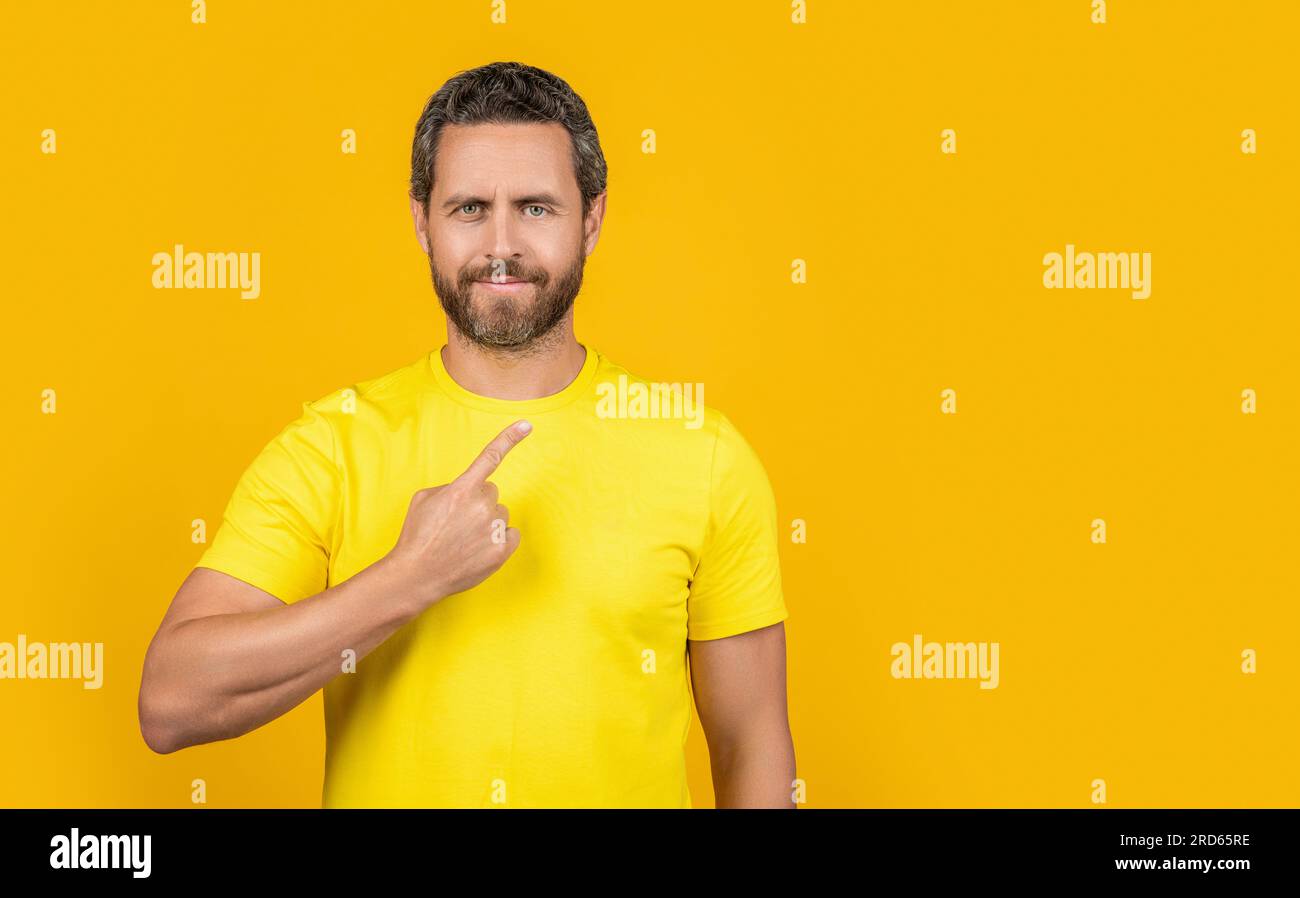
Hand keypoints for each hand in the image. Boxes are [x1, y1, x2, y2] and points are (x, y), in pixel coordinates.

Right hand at [383, 420, 531, 609]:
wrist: (417, 574)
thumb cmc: (418, 535)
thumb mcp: (424, 498)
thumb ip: (451, 486)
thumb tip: (467, 489)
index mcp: (462, 489)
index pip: (490, 458)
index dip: (510, 438)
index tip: (527, 425)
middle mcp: (482, 506)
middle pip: (491, 492)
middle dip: (478, 501)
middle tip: (457, 521)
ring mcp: (494, 529)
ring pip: (500, 514)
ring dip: (487, 522)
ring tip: (463, 539)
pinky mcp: (502, 550)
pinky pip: (511, 534)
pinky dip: (499, 539)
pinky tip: (478, 549)